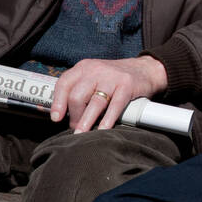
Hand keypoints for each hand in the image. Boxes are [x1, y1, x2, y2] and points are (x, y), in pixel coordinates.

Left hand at [50, 56, 167, 132]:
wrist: (144, 69)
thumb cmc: (114, 78)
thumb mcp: (94, 76)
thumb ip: (80, 89)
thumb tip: (64, 114)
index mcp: (84, 67)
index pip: (64, 84)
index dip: (58, 103)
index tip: (56, 118)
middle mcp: (96, 70)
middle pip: (77, 96)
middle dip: (74, 116)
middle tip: (76, 128)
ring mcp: (112, 77)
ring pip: (94, 103)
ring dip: (87, 122)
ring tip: (82, 134)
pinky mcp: (127, 85)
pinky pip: (115, 106)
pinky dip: (108, 120)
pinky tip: (103, 130)